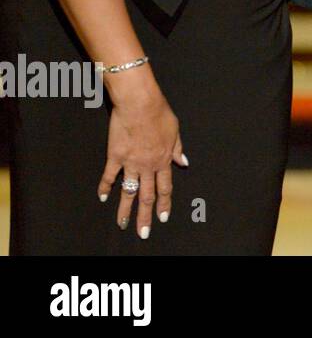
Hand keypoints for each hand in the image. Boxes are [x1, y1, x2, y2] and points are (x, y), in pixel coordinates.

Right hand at [98, 76, 185, 238]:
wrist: (140, 104)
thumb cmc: (160, 113)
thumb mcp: (175, 130)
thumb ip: (178, 149)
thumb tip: (184, 163)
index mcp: (164, 159)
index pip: (165, 187)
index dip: (165, 204)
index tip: (163, 218)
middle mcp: (148, 165)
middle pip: (147, 196)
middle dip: (146, 216)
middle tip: (143, 233)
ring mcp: (131, 163)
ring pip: (128, 191)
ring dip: (125, 210)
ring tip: (123, 224)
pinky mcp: (115, 156)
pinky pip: (109, 176)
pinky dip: (104, 187)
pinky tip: (101, 198)